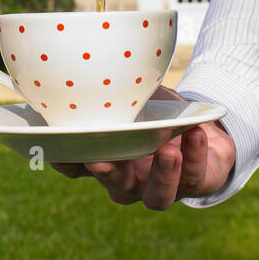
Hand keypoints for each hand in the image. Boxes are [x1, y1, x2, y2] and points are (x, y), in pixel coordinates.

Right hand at [52, 87, 235, 209]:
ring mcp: (164, 187)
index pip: (78, 168)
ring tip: (167, 151)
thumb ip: (111, 92)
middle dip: (109, 175)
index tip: (55, 148)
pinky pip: (195, 178)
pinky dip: (196, 155)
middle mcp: (133, 181)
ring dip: (162, 176)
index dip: (65, 162)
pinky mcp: (197, 184)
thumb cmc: (157, 111)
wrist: (203, 124)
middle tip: (101, 161)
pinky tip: (195, 132)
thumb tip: (82, 62)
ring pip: (157, 197)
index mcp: (110, 161)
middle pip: (116, 187)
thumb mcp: (132, 98)